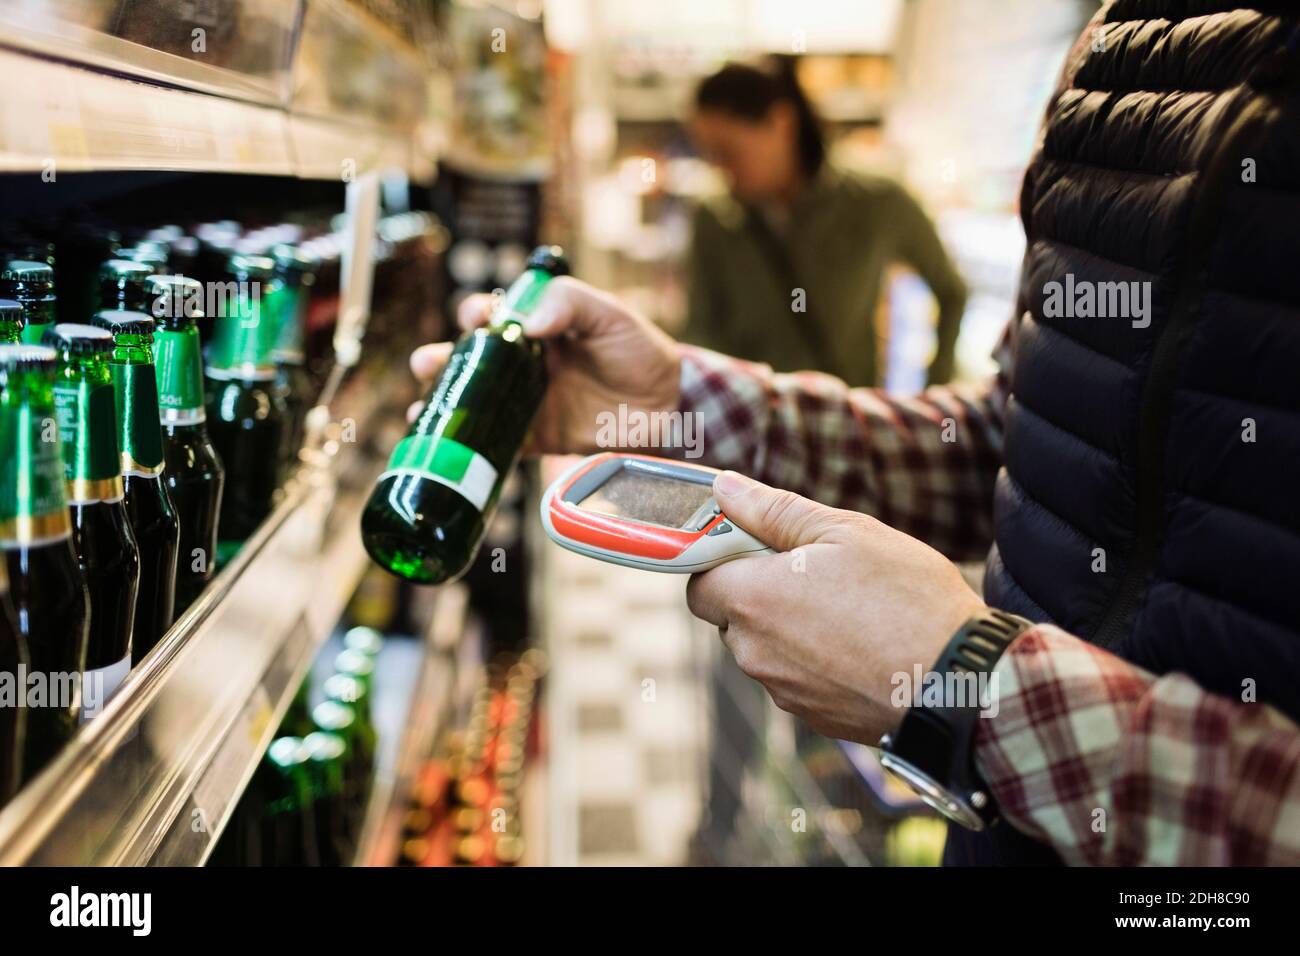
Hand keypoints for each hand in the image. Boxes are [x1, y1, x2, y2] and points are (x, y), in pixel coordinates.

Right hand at [409, 277, 681, 455]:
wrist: (669, 405)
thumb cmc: (639, 351)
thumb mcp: (610, 315)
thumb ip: (570, 304)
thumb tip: (525, 322)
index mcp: (537, 328)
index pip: (493, 316)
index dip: (476, 314)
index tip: (475, 319)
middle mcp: (523, 365)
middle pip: (470, 360)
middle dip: (440, 360)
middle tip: (427, 364)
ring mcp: (527, 403)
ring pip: (474, 402)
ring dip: (444, 404)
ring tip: (420, 408)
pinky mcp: (539, 438)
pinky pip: (500, 444)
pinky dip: (474, 448)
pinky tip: (451, 449)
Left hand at [686, 471, 985, 743]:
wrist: (962, 685)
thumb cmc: (906, 599)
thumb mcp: (844, 533)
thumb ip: (774, 511)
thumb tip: (723, 489)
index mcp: (752, 600)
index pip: (699, 582)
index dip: (725, 561)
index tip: (763, 547)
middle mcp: (755, 653)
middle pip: (734, 617)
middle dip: (763, 594)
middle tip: (819, 573)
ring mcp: (784, 691)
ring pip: (768, 650)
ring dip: (794, 629)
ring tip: (853, 610)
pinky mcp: (815, 719)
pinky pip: (800, 680)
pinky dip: (820, 662)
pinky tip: (865, 645)